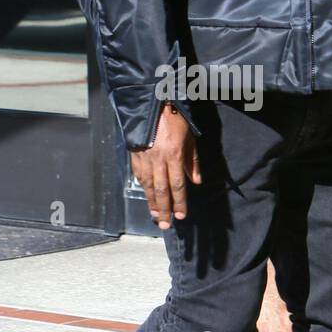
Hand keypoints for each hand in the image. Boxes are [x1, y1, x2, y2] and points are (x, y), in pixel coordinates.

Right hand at [130, 103, 201, 228]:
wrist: (151, 105)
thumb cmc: (175, 120)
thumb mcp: (189, 138)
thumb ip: (192, 161)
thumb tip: (196, 182)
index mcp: (174, 155)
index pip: (178, 185)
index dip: (180, 202)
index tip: (181, 216)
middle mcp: (158, 159)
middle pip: (162, 190)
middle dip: (165, 210)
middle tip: (166, 225)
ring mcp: (145, 158)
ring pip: (149, 186)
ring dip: (152, 203)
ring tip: (156, 216)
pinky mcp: (135, 156)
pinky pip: (139, 176)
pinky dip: (144, 188)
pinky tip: (147, 197)